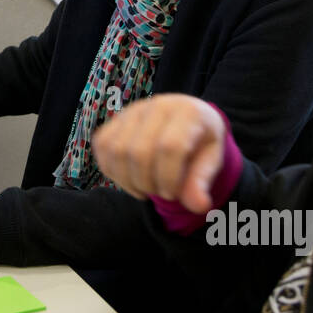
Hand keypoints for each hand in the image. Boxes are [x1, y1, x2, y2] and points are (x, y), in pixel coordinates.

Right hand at [91, 94, 226, 212]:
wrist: (186, 118)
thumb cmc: (199, 142)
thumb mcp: (211, 160)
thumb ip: (202, 182)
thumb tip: (198, 206)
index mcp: (187, 112)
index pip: (170, 147)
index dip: (169, 178)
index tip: (174, 194)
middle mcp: (157, 105)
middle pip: (138, 152)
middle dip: (147, 183)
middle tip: (160, 192)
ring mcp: (132, 111)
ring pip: (116, 151)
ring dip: (128, 181)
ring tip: (146, 188)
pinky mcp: (114, 119)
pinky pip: (101, 147)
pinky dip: (112, 172)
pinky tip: (131, 180)